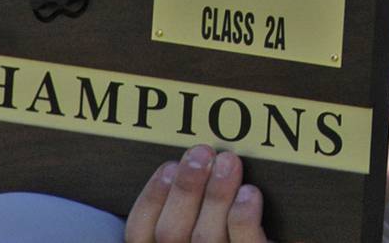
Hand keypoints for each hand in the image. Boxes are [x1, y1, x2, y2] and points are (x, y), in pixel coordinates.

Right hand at [125, 148, 274, 242]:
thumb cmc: (222, 229)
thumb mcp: (190, 219)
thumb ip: (182, 203)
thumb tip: (189, 159)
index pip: (139, 231)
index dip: (152, 198)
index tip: (169, 166)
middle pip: (170, 233)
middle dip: (185, 188)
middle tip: (202, 153)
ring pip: (205, 237)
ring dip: (216, 194)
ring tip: (228, 161)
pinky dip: (243, 218)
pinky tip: (249, 193)